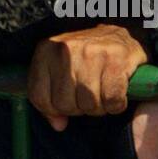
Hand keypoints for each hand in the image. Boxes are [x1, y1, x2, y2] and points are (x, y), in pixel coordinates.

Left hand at [28, 24, 147, 130]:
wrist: (117, 33)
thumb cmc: (84, 57)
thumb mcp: (58, 70)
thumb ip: (50, 98)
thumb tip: (58, 125)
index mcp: (45, 51)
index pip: (40, 98)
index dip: (54, 110)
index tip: (66, 103)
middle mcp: (65, 50)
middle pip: (65, 105)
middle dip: (79, 108)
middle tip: (88, 96)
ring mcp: (91, 53)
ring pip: (89, 105)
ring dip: (99, 107)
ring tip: (102, 92)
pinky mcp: (116, 60)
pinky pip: (113, 101)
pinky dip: (116, 104)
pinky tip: (116, 92)